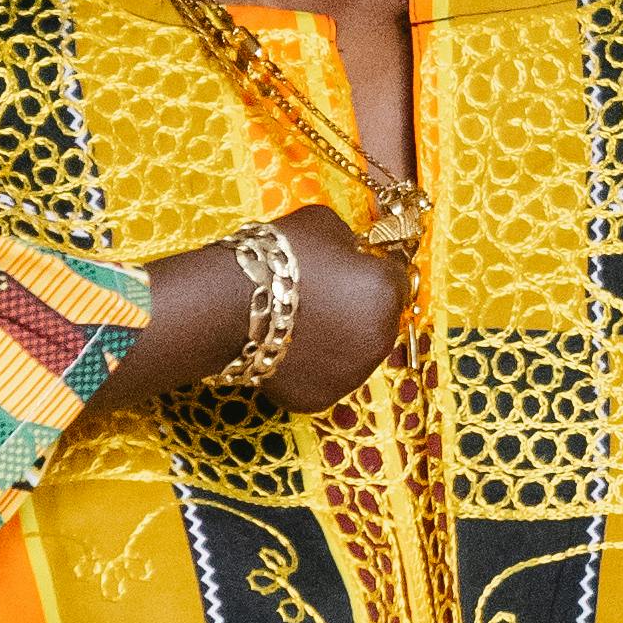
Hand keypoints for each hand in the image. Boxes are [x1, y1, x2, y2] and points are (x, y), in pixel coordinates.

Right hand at [269, 201, 409, 410]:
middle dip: (360, 309)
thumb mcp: (323, 224)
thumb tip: (353, 254)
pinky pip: (325, 379)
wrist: (225, 305)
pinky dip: (313, 367)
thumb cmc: (275, 256)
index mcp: (385, 292)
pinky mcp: (321, 399)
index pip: (397, 281)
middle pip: (380, 322)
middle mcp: (379, 339)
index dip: (373, 273)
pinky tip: (287, 348)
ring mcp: (351, 375)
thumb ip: (349, 243)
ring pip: (355, 355)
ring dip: (340, 341)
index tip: (352, 270)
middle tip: (323, 298)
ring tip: (302, 324)